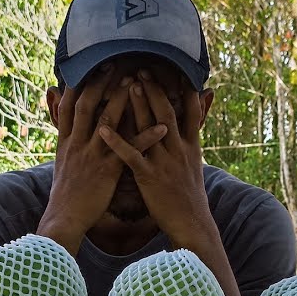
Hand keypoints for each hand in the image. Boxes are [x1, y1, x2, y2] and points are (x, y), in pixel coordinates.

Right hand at [38, 64, 168, 254]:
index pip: (70, 107)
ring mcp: (92, 156)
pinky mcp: (107, 171)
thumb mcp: (62, 164)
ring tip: (138, 83)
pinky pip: (130, 150)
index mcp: (66, 142)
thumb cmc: (66, 194)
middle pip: (88, 106)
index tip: (91, 68)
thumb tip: (68, 130)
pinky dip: (147, 138)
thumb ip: (68, 143)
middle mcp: (77, 144)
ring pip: (108, 122)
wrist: (63, 219)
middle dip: (101, 84)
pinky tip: (163, 127)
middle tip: (116, 65)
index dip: (80, 86)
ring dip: (124, 101)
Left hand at [99, 71, 247, 295]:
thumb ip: (188, 147)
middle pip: (166, 113)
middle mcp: (178, 150)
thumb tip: (187, 134)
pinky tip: (103, 129)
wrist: (192, 226)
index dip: (180, 90)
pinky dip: (117, 141)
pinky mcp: (149, 178)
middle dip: (155, 90)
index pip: (188, 112)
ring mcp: (164, 163)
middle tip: (142, 69)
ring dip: (140, 105)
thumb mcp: (193, 169)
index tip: (172, 70)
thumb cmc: (188, 199)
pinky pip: (131, 156)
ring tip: (129, 84)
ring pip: (150, 128)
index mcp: (189, 147)